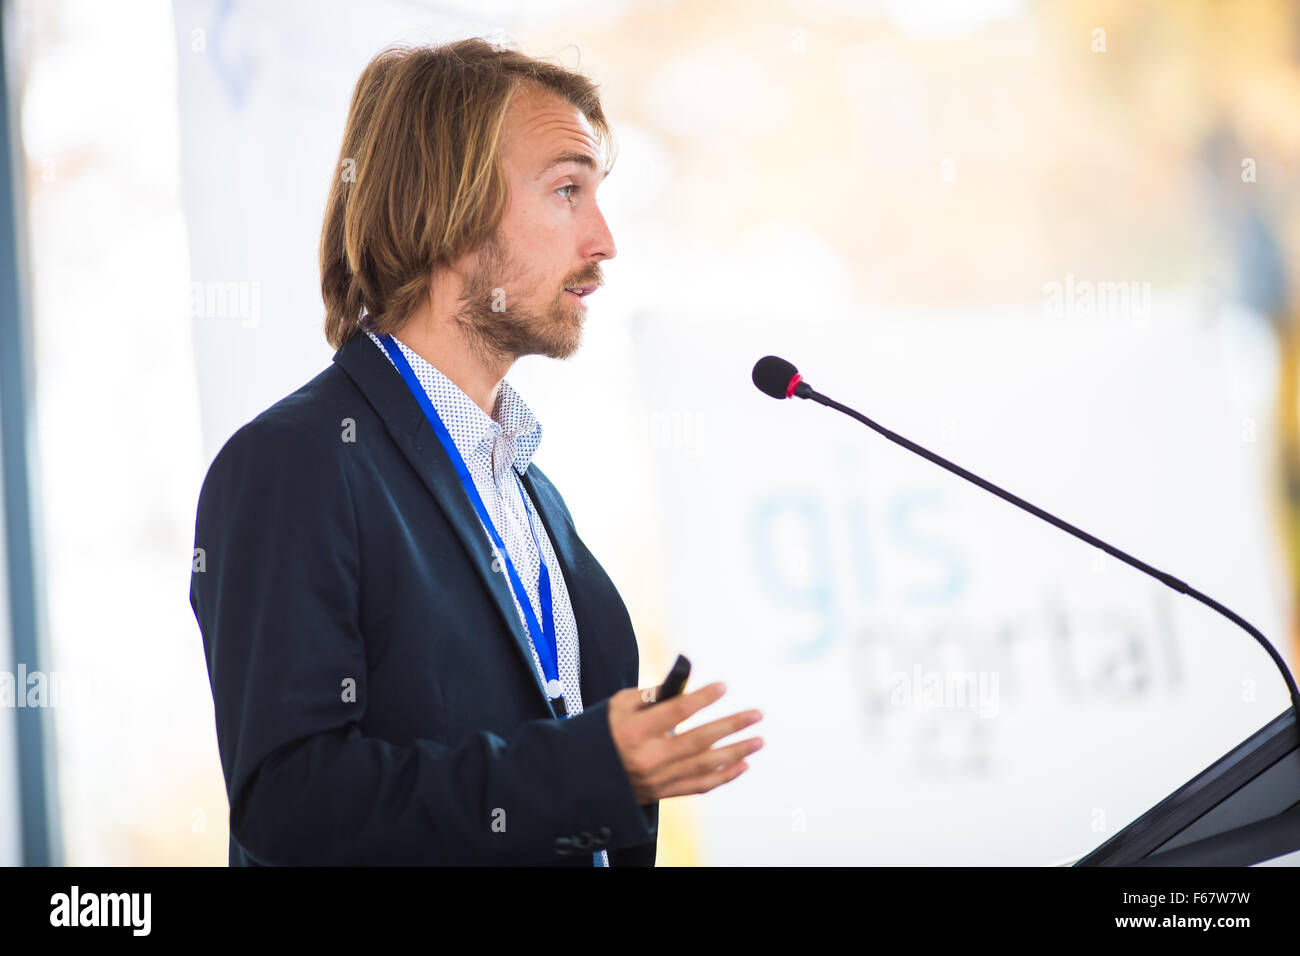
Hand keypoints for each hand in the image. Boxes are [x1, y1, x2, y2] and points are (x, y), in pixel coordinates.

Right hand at [607, 681, 762, 802]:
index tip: (723, 687)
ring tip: (758, 740)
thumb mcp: (617, 706)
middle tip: (756, 714)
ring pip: (704, 766)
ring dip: (736, 752)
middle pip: (699, 740)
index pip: (676, 712)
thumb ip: (651, 696)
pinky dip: (723, 777)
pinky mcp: (662, 793)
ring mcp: (657, 779)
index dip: (702, 698)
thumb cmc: (602, 731)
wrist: (582, 775)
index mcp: (634, 730)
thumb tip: (684, 687)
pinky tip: (742, 765)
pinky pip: (699, 786)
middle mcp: (648, 757)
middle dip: (731, 726)